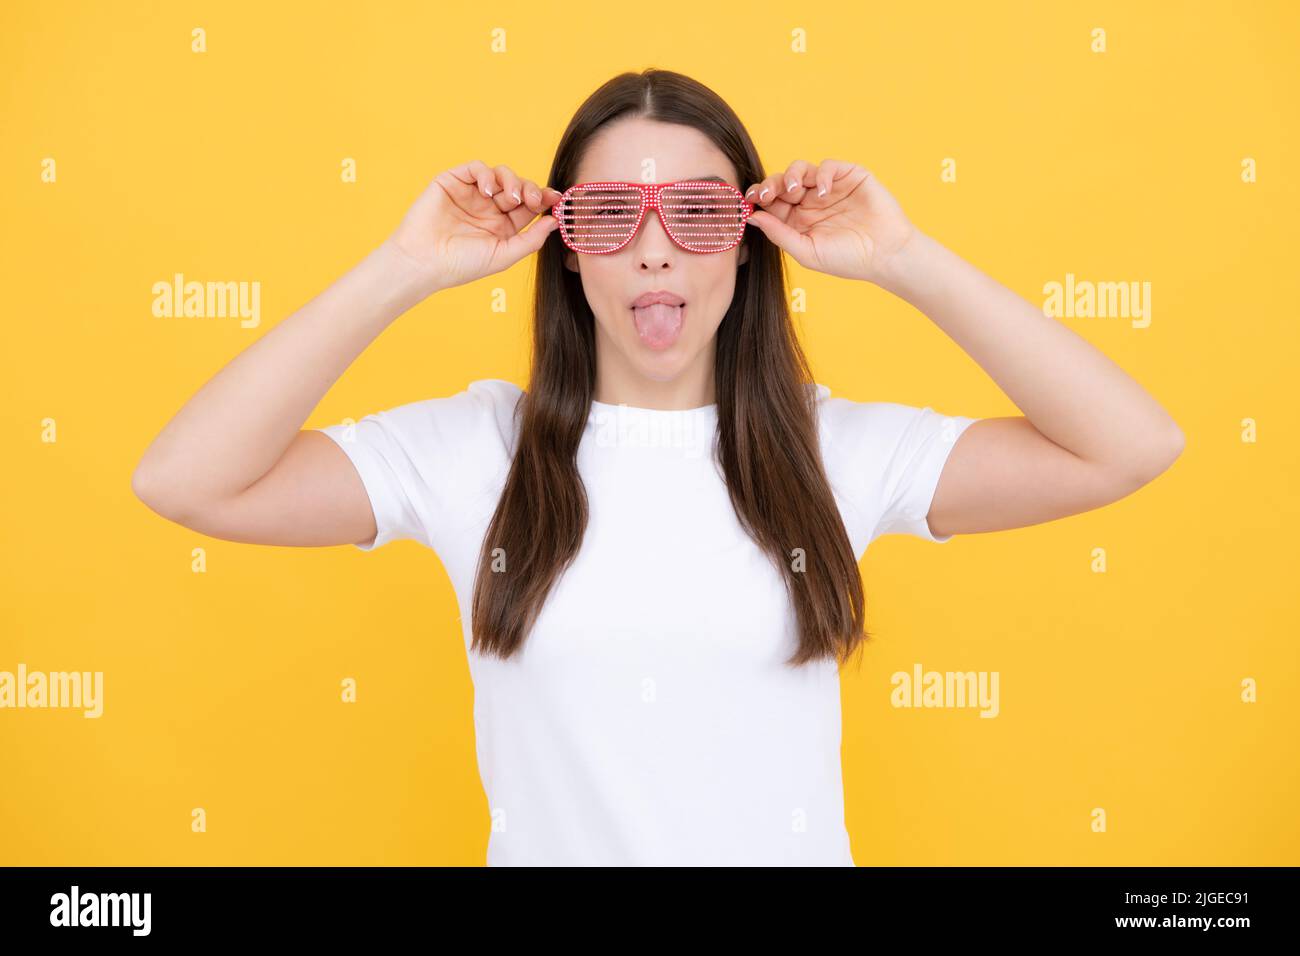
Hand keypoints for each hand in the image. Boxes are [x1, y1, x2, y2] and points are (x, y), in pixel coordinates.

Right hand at [384, 160, 563, 294]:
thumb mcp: (504, 255)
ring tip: (509, 197)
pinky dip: (486, 174)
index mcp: (503, 226)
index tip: (556, 200)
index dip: (544, 199)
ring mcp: (471, 194)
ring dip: (511, 181)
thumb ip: (531, 239)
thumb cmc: (462, 264)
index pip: (529, 206)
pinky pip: (476, 168)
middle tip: (532, 200)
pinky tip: (488, 191)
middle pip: (519, 187)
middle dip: (530, 190)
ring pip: (500, 174)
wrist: (424, 261)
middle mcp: (489, 208)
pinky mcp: (453, 182)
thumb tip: (555, 221)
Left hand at [743, 160, 918, 285]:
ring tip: (793, 189)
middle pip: (781, 182)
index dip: (758, 197)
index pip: (771, 202)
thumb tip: (751, 217)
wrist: (886, 255)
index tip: (749, 201)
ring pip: (801, 169)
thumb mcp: (806, 251)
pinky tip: (824, 193)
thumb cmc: (847, 259)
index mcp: (797, 220)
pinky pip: (828, 166)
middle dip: (770, 185)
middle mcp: (810, 201)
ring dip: (791, 175)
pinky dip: (823, 175)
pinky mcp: (849, 176)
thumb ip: (779, 234)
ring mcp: (829, 188)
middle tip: (766, 193)